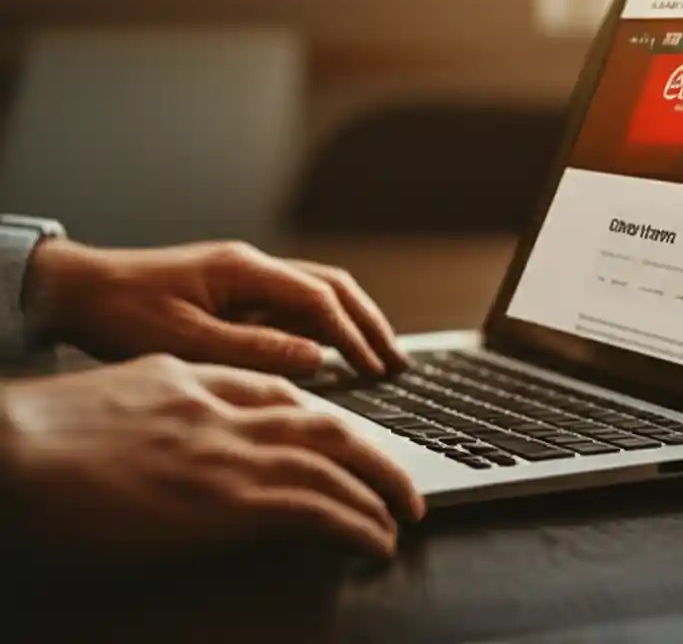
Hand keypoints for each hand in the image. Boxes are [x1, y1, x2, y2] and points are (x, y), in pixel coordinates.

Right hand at [0, 355, 424, 557]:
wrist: (9, 452)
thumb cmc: (44, 434)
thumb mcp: (121, 397)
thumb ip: (171, 407)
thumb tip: (197, 438)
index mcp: (197, 379)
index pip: (286, 395)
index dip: (326, 423)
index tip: (349, 444)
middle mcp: (227, 410)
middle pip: (331, 427)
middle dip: (379, 459)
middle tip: (403, 487)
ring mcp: (232, 454)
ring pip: (338, 466)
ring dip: (381, 495)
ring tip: (402, 520)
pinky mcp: (231, 502)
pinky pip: (321, 511)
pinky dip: (359, 526)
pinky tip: (374, 543)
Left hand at [26, 239, 408, 376]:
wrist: (74, 291)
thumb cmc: (118, 313)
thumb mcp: (184, 340)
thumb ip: (254, 350)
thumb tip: (318, 360)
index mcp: (243, 270)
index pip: (319, 300)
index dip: (353, 337)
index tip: (375, 371)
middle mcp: (252, 267)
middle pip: (333, 287)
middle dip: (370, 324)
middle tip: (398, 362)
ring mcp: (246, 278)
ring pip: (319, 294)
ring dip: (354, 324)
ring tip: (380, 358)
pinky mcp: (237, 294)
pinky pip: (295, 307)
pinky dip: (326, 328)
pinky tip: (336, 355)